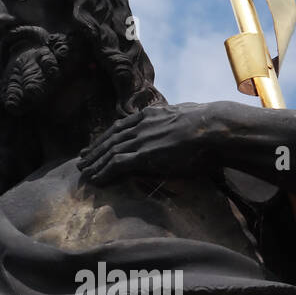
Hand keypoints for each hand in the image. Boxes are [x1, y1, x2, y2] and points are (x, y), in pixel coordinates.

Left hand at [76, 102, 226, 185]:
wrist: (214, 128)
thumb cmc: (209, 125)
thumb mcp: (185, 117)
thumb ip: (173, 122)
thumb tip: (178, 126)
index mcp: (149, 115)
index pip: (120, 126)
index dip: (105, 137)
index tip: (95, 144)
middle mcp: (140, 125)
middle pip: (109, 138)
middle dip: (94, 150)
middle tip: (81, 159)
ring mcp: (141, 139)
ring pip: (109, 151)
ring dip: (94, 162)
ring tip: (84, 171)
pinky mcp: (144, 155)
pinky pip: (116, 164)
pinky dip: (103, 171)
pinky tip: (96, 179)